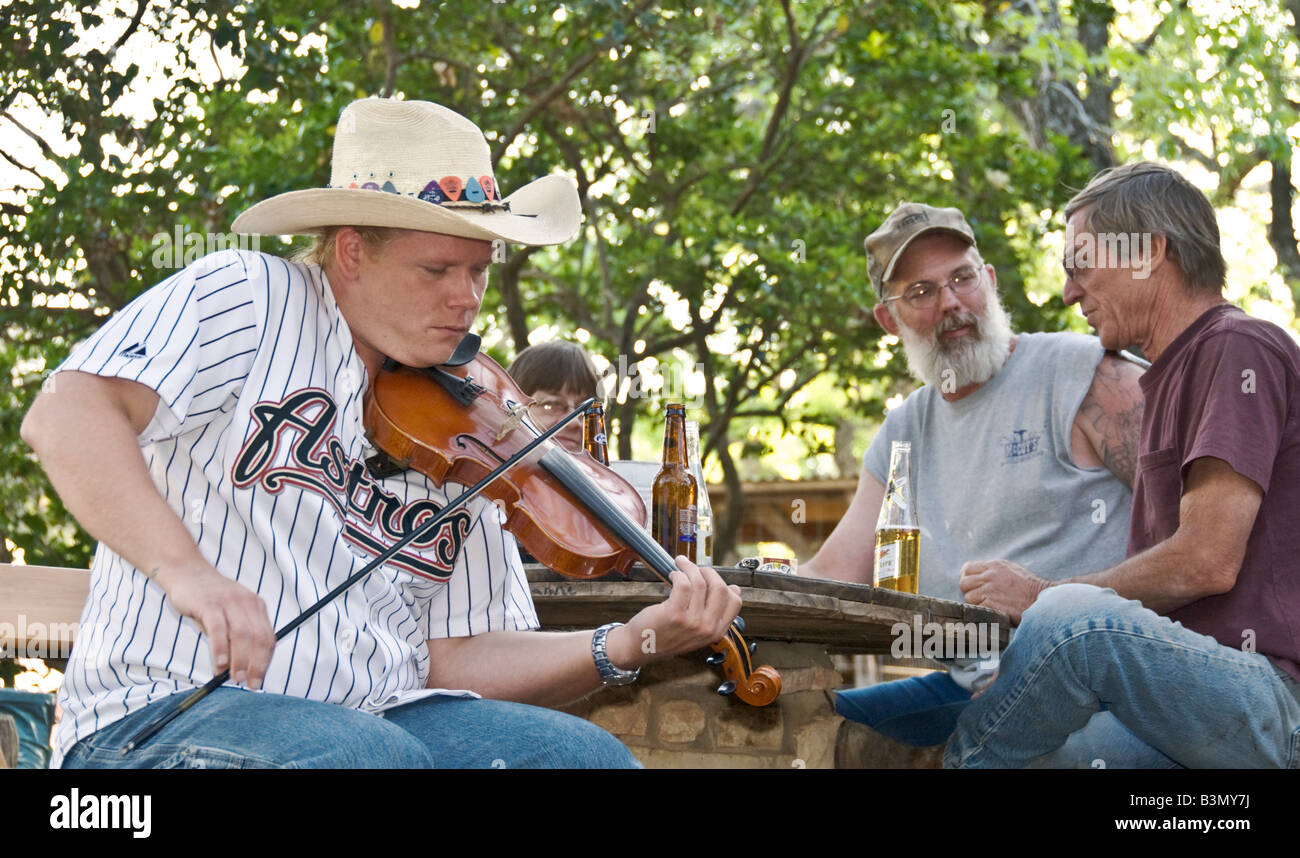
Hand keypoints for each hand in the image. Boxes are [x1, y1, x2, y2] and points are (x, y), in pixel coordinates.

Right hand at [153, 561, 274, 688]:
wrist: (187, 572)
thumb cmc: (209, 600)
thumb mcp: (230, 615)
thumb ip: (237, 636)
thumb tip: (241, 669)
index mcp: (256, 606)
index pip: (268, 637)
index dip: (265, 661)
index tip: (259, 680)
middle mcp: (246, 603)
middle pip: (259, 637)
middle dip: (257, 664)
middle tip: (249, 684)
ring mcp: (228, 602)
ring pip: (242, 634)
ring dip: (241, 660)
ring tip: (236, 678)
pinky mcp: (209, 604)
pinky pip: (219, 629)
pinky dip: (221, 649)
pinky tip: (220, 664)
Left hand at [607, 556, 742, 667]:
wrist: (643, 647)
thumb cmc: (668, 634)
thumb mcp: (699, 630)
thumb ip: (714, 612)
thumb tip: (734, 589)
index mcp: (717, 631)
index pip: (734, 602)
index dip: (725, 584)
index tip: (712, 577)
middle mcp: (708, 627)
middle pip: (719, 588)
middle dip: (708, 572)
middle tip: (696, 568)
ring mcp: (692, 622)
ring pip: (700, 582)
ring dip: (690, 568)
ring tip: (681, 565)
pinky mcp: (675, 614)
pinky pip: (683, 584)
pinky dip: (679, 574)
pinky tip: (673, 575)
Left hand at [958, 559, 1048, 624]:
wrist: (1043, 601)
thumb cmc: (1029, 588)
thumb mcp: (1011, 571)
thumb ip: (993, 571)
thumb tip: (976, 576)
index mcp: (994, 566)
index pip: (967, 568)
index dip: (966, 577)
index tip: (971, 586)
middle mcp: (990, 576)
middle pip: (963, 583)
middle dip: (969, 591)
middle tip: (979, 599)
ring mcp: (989, 590)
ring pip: (969, 598)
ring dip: (976, 604)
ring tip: (991, 606)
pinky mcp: (991, 605)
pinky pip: (977, 609)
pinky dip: (983, 612)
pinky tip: (994, 612)